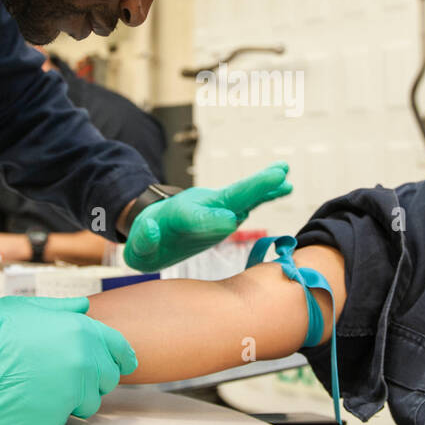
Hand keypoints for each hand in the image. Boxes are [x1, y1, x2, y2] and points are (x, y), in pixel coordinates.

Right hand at [0, 296, 137, 424]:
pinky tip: (28, 399)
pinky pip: (62, 418)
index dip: (121, 356)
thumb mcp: (26, 308)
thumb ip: (62, 309)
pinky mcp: (52, 422)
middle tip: (67, 371)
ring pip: (89, 403)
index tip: (122, 362)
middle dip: (93, 375)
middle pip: (107, 378)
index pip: (119, 350)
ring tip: (43, 386)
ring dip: (74, 396)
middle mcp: (82, 365)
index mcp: (80, 334)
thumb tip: (84, 307)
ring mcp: (69, 396)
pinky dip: (51, 411)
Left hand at [123, 162, 291, 271]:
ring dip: (264, 186)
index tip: (230, 223)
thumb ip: (143, 241)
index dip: (211, 221)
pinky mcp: (228, 213)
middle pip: (229, 197)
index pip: (198, 218)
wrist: (156, 227)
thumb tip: (152, 229)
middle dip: (251, 187)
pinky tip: (285, 187)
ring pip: (243, 196)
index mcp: (179, 215)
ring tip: (285, 175)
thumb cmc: (148, 242)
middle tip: (276, 175)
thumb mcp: (138, 249)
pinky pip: (250, 202)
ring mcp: (217, 208)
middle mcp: (202, 206)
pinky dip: (266, 195)